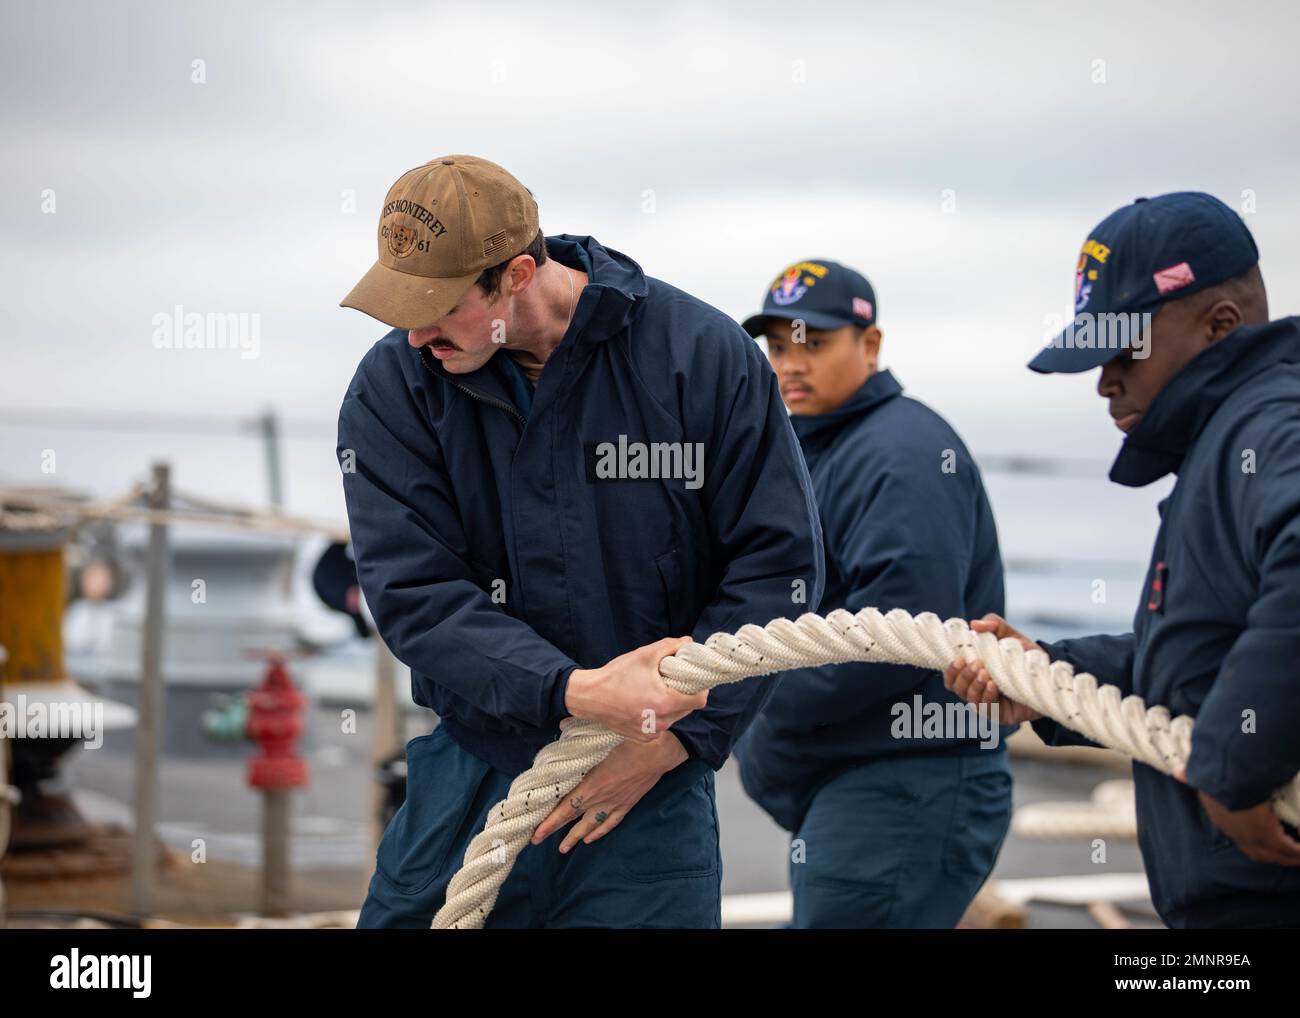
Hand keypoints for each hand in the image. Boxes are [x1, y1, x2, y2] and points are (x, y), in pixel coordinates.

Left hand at [530, 726, 688, 851]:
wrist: (663, 750)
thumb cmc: (633, 740)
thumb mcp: (604, 732)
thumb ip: (579, 730)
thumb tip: (561, 724)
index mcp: (593, 783)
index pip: (565, 807)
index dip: (549, 821)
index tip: (535, 832)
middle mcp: (602, 798)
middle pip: (573, 818)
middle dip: (554, 830)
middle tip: (537, 840)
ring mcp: (615, 803)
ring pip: (591, 826)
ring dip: (575, 837)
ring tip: (563, 848)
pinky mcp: (628, 804)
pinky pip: (611, 823)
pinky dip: (599, 832)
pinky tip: (591, 838)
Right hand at [564, 636, 706, 742]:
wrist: (590, 697)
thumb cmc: (616, 676)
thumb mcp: (644, 655)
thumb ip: (669, 646)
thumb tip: (688, 641)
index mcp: (666, 702)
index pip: (700, 700)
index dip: (701, 689)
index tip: (694, 680)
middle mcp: (662, 722)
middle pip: (687, 709)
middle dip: (684, 695)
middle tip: (672, 683)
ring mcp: (652, 732)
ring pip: (674, 718)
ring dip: (671, 706)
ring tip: (656, 692)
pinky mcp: (642, 737)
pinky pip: (660, 726)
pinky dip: (658, 716)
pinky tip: (645, 704)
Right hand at [942, 613, 1042, 724]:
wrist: (1048, 674)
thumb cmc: (1024, 655)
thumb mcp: (1009, 635)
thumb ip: (993, 624)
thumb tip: (974, 624)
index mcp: (972, 671)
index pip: (952, 675)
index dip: (950, 669)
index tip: (959, 658)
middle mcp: (975, 687)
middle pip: (955, 687)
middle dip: (963, 676)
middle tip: (977, 664)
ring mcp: (986, 702)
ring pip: (968, 698)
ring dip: (974, 685)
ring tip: (986, 674)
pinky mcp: (999, 714)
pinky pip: (985, 708)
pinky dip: (986, 696)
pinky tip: (994, 686)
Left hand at [1173, 770, 1299, 865]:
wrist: (1227, 782)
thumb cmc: (1215, 776)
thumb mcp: (1201, 778)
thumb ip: (1190, 776)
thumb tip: (1178, 771)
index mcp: (1222, 820)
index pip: (1236, 835)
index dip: (1248, 839)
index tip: (1257, 839)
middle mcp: (1236, 834)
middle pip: (1257, 853)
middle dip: (1271, 855)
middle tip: (1285, 856)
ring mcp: (1253, 838)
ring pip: (1274, 855)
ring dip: (1287, 856)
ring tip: (1298, 857)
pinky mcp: (1269, 835)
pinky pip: (1289, 849)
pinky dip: (1297, 852)